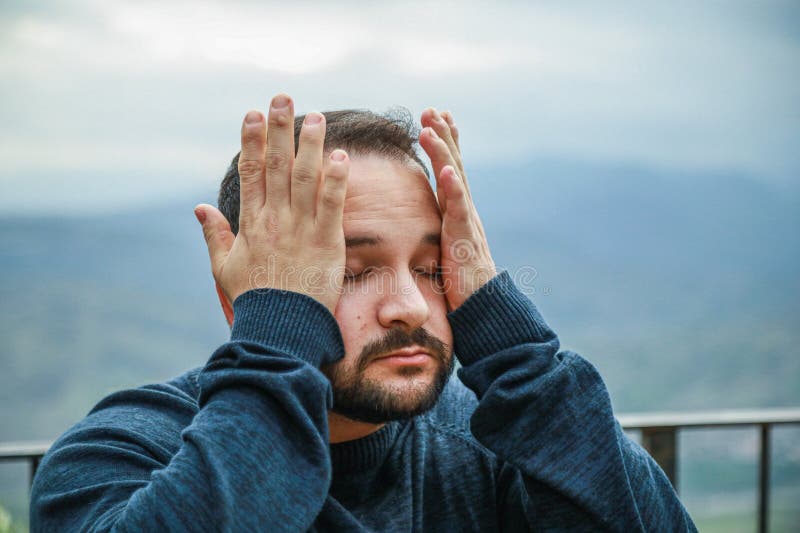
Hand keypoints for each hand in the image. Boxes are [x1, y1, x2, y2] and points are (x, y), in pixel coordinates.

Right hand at [194, 94, 349, 313]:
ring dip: (311, 144)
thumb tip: (198, 207)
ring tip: (316, 117)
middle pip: (277, 165)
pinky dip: (336, 180)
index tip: (252, 114)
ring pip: (305, 177)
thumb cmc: (254, 299)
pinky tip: (341, 157)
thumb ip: (213, 235)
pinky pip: (331, 204)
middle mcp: (274, 218)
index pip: (251, 172)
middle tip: (283, 98)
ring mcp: (300, 228)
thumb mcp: (224, 267)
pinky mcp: (326, 242)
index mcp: (251, 222)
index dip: (252, 140)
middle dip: (279, 129)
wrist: (280, 328)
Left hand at [419, 108, 495, 310]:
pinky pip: (458, 209)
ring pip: (455, 179)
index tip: (433, 119)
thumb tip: (416, 227)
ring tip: (431, 126)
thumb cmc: (460, 285)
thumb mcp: (442, 251)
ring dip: (443, 150)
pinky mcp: (464, 239)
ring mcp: (467, 222)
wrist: (483, 310)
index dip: (443, 144)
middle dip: (444, 136)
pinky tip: (444, 169)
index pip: (449, 171)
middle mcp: (464, 212)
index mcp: (457, 212)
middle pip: (454, 165)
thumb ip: (434, 234)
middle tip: (432, 109)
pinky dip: (453, 187)